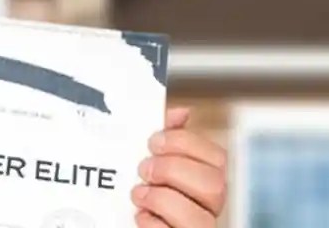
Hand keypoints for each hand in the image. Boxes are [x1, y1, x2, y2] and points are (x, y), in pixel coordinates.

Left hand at [131, 107, 227, 226]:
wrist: (111, 215)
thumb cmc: (137, 186)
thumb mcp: (148, 157)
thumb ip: (165, 135)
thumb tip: (181, 112)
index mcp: (204, 179)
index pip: (218, 157)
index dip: (186, 144)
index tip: (153, 142)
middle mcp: (207, 206)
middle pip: (215, 185)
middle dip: (173, 170)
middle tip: (143, 169)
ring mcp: (196, 227)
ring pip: (200, 218)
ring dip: (162, 199)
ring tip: (138, 194)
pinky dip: (152, 224)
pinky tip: (139, 216)